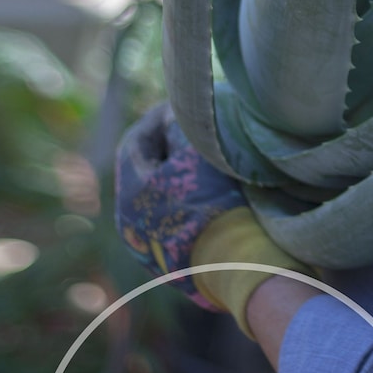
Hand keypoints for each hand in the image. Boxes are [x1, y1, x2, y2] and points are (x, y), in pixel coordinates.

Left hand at [115, 101, 313, 334]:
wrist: (242, 266)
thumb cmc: (217, 203)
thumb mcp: (198, 152)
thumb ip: (181, 125)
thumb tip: (175, 114)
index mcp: (129, 197)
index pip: (135, 143)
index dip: (159, 118)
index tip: (183, 105)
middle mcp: (132, 228)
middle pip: (148, 173)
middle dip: (172, 147)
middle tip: (198, 130)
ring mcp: (154, 251)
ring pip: (164, 199)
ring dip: (184, 177)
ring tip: (213, 160)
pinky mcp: (179, 266)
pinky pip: (180, 221)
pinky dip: (192, 202)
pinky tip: (219, 194)